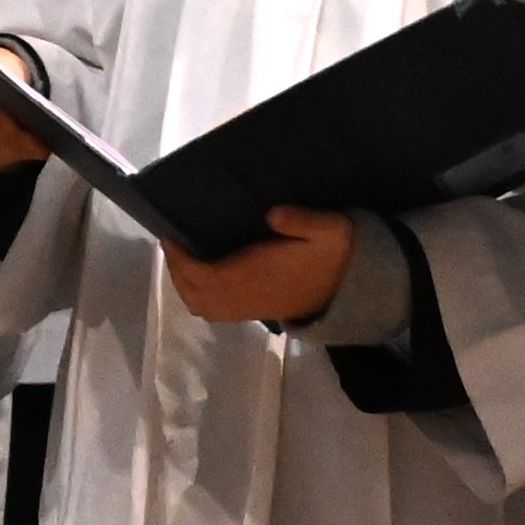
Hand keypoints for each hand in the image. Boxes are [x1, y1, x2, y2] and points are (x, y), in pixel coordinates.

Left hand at [165, 204, 355, 327]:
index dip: (181, 259)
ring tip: (183, 259)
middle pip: (195, 293)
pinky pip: (213, 311)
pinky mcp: (253, 311)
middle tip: (174, 243)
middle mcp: (245, 296)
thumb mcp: (330, 229)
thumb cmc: (336, 255)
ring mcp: (248, 307)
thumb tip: (273, 213)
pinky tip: (201, 276)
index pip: (203, 275)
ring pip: (201, 305)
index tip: (171, 235)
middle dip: (178, 270)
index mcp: (256, 276)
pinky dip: (198, 296)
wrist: (354, 289)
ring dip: (185, 285)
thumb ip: (303, 220)